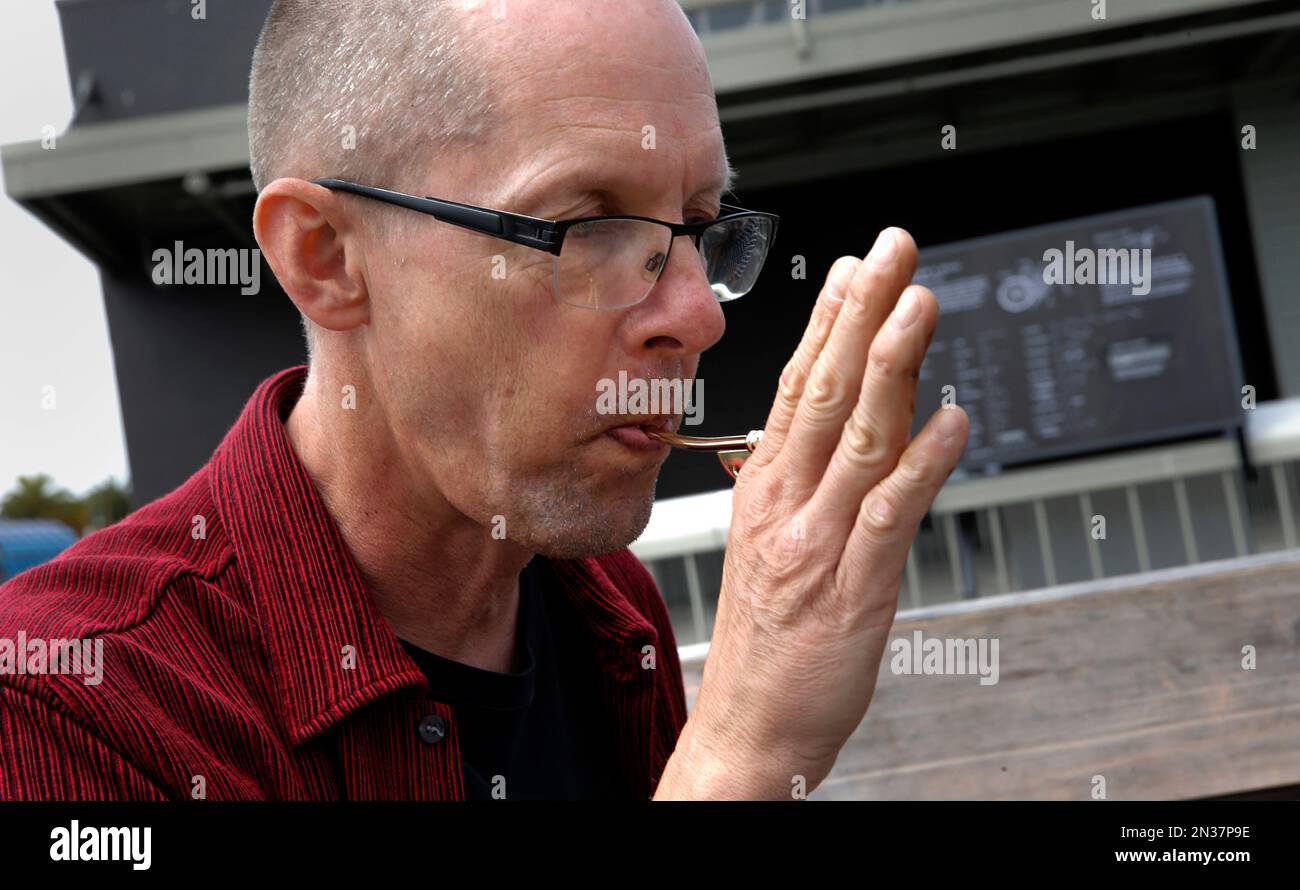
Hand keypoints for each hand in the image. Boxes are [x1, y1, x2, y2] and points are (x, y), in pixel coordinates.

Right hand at [655, 228, 968, 798]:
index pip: (794, 388)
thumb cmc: (764, 640)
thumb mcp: (767, 545)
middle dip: (862, 314)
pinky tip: (954, 419)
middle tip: (892, 250)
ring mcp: (817, 545)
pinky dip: (926, 463)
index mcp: (762, 491)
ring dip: (892, 366)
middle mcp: (785, 506)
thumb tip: (848, 421)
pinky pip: (892, 515)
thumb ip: (804, 481)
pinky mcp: (854, 589)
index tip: (854, 266)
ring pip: (859, 439)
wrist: (746, 728)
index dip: (828, 322)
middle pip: (824, 393)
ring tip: (921, 304)